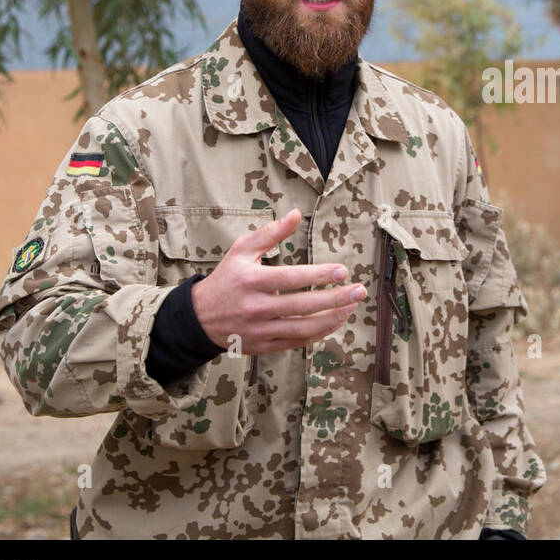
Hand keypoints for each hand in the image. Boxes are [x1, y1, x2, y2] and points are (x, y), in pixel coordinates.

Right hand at [190, 208, 365, 354]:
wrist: (200, 317)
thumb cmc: (227, 278)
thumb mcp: (242, 250)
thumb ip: (270, 233)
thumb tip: (296, 214)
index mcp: (252, 281)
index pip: (291, 279)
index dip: (318, 275)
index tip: (343, 271)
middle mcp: (256, 307)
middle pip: (302, 305)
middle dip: (335, 298)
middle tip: (359, 291)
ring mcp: (260, 329)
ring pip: (303, 328)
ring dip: (332, 318)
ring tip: (351, 306)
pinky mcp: (264, 345)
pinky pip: (296, 342)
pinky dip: (319, 333)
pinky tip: (335, 321)